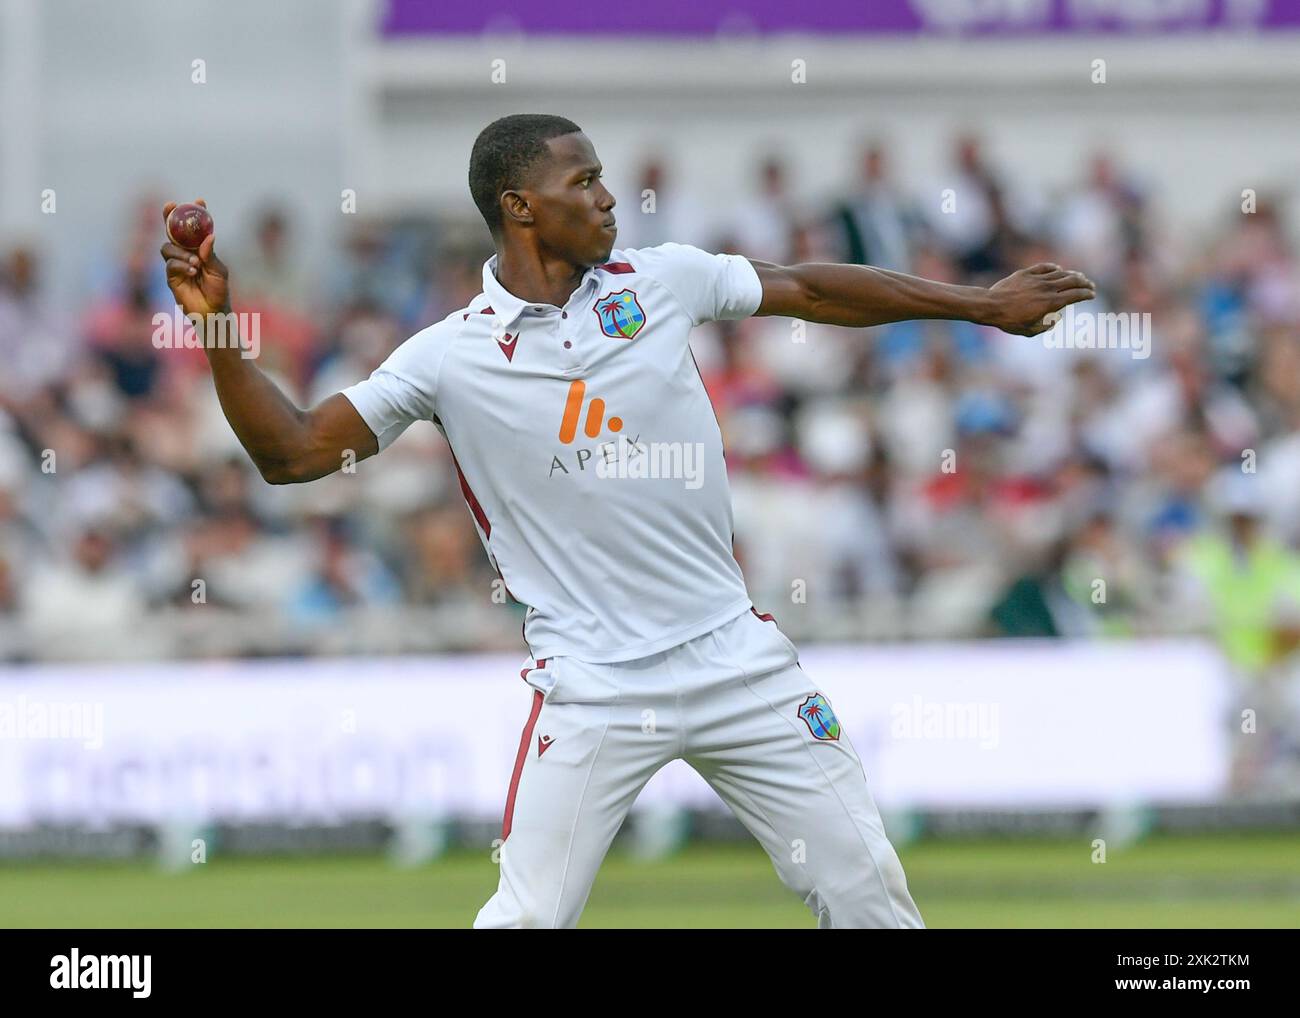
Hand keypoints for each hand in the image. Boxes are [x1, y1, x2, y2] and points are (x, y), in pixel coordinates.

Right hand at [160, 199, 229, 315]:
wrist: (212, 311)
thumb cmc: (219, 291)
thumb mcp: (219, 270)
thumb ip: (210, 254)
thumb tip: (209, 236)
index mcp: (199, 249)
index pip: (195, 228)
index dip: (195, 213)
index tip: (199, 201)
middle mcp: (186, 253)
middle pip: (173, 231)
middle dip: (170, 216)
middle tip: (171, 205)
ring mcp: (176, 263)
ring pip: (168, 247)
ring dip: (181, 252)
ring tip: (196, 263)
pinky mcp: (171, 276)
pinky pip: (170, 264)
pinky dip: (180, 265)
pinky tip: (192, 270)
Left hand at [985, 263, 1095, 336]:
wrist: (990, 306)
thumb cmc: (1009, 322)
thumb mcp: (1029, 331)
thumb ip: (1047, 326)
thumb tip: (1058, 317)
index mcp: (1050, 303)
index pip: (1076, 295)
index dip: (1087, 294)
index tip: (1092, 295)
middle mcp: (1046, 288)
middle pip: (1072, 281)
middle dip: (1085, 283)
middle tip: (1090, 285)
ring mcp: (1036, 279)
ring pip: (1061, 273)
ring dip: (1072, 275)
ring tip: (1078, 277)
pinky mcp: (1026, 273)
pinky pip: (1045, 267)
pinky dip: (1054, 268)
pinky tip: (1058, 270)